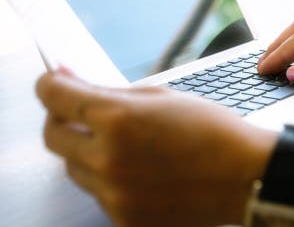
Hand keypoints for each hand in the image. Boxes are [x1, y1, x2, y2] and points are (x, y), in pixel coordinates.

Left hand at [35, 72, 275, 226]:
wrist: (244, 177)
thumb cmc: (209, 130)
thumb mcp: (158, 96)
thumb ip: (109, 92)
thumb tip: (71, 82)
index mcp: (116, 120)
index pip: (54, 97)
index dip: (49, 84)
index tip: (52, 80)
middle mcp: (107, 159)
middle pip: (51, 136)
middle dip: (61, 118)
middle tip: (80, 111)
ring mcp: (113, 194)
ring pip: (72, 167)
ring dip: (84, 151)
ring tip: (121, 143)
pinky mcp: (122, 219)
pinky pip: (97, 192)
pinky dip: (107, 177)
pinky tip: (137, 169)